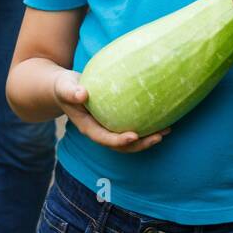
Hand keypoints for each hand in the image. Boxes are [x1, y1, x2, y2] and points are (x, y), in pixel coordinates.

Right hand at [51, 68, 168, 152]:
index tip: (134, 136)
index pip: (104, 138)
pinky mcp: (116, 121)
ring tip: (167, 131)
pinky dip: (147, 128)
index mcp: (87, 127)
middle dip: (141, 144)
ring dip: (148, 139)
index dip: (119, 140)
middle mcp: (100, 131)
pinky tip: (162, 119)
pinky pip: (132, 128)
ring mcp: (108, 128)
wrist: (66, 89)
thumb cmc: (65, 87)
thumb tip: (81, 94)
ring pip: (130, 141)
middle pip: (121, 146)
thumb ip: (71, 92)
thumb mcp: (65, 87)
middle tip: (160, 136)